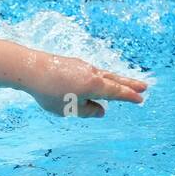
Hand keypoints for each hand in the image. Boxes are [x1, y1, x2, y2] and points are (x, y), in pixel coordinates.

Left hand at [28, 55, 148, 117]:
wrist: (30, 69)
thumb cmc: (50, 92)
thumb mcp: (71, 110)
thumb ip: (89, 111)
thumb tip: (101, 110)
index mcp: (96, 85)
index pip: (118, 92)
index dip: (129, 97)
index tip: (141, 99)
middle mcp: (92, 73)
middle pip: (114, 79)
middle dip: (129, 84)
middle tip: (144, 87)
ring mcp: (81, 66)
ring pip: (102, 74)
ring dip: (114, 80)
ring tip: (122, 84)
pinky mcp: (70, 64)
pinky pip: (89, 73)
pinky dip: (97, 78)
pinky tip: (93, 82)